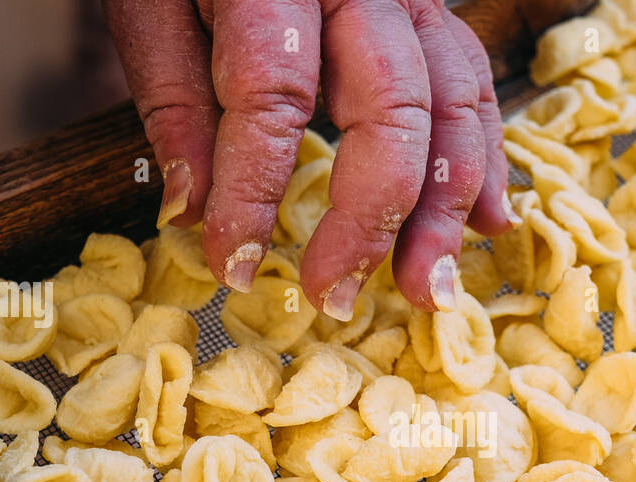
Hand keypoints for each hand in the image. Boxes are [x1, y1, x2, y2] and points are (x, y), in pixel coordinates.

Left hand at [103, 0, 513, 318]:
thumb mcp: (149, 0)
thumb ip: (172, 98)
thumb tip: (191, 212)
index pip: (273, 95)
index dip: (254, 191)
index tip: (233, 266)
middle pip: (390, 109)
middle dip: (369, 217)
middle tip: (336, 298)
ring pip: (454, 103)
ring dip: (446, 207)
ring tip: (429, 287)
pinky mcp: (433, 12)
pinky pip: (475, 84)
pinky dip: (485, 158)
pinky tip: (487, 221)